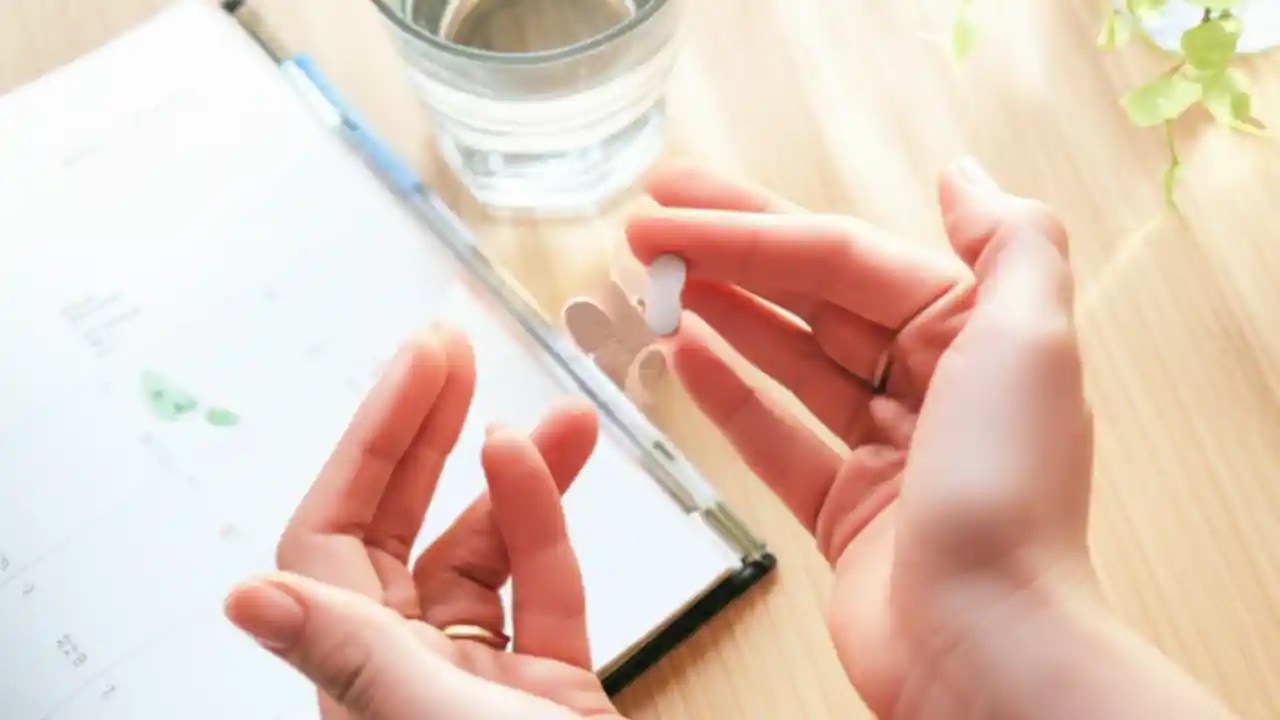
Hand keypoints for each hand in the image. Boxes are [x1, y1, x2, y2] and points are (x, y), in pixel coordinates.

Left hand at [223, 326, 622, 718]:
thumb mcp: (430, 715)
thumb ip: (355, 652)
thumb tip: (246, 597)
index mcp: (361, 674)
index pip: (336, 533)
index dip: (371, 440)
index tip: (417, 365)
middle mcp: (410, 665)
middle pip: (398, 526)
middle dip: (427, 433)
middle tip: (454, 351)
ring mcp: (481, 672)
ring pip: (486, 549)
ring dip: (518, 473)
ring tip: (558, 416)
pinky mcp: (550, 681)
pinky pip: (545, 584)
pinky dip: (549, 521)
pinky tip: (560, 464)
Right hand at [627, 161, 1226, 716]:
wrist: (982, 651)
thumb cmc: (1005, 500)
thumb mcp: (1028, 341)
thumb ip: (1008, 242)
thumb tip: (961, 176)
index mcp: (974, 332)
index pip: (843, 257)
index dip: (751, 225)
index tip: (671, 201)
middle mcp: (932, 384)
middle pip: (810, 297)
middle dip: (725, 254)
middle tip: (645, 221)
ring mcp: (884, 449)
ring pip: (788, 360)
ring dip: (720, 311)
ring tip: (653, 276)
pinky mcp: (844, 510)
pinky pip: (777, 436)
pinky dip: (729, 393)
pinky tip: (684, 352)